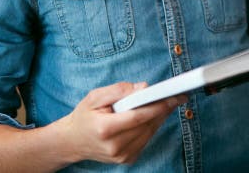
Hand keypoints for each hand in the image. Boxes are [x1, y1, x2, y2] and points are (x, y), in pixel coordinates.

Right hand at [59, 81, 185, 164]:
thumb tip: (143, 87)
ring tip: (167, 103)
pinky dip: (151, 127)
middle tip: (175, 96)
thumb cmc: (84, 116)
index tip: (172, 97)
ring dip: (159, 118)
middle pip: (147, 125)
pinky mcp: (127, 159)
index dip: (157, 106)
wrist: (73, 141)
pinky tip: (153, 116)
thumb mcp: (95, 97)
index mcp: (105, 129)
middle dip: (162, 109)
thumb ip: (119, 90)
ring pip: (150, 133)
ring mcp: (121, 156)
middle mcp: (115, 146)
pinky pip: (146, 140)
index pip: (138, 117)